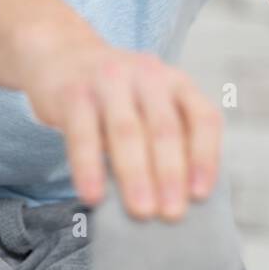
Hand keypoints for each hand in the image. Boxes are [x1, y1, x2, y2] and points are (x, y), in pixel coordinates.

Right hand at [19, 33, 222, 219]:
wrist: (62, 55)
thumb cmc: (116, 96)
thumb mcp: (151, 104)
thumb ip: (167, 138)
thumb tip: (179, 198)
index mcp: (176, 82)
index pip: (202, 118)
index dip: (205, 157)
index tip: (200, 194)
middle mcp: (147, 75)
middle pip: (165, 128)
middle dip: (171, 174)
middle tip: (172, 214)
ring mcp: (109, 80)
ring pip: (127, 131)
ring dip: (136, 175)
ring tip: (141, 211)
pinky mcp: (74, 93)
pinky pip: (82, 134)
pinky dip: (89, 168)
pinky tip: (93, 197)